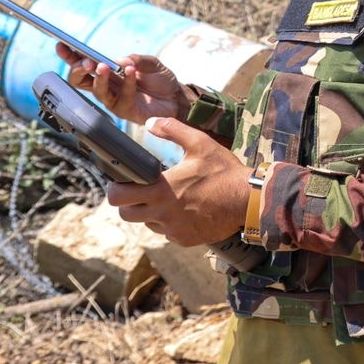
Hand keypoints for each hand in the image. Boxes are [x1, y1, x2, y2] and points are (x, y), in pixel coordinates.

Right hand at [55, 44, 187, 124]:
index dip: (70, 56)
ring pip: (97, 91)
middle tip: (86, 62)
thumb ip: (136, 59)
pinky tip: (132, 71)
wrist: (177, 97)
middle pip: (79, 80)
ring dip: (100, 77)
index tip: (61, 45)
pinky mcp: (125, 110)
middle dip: (78, 69)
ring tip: (105, 65)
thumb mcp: (150, 63)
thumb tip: (119, 60)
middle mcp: (107, 86)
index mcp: (108, 72)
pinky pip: (121, 96)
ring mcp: (114, 100)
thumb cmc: (160, 80)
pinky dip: (126, 82)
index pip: (83, 65)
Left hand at [105, 117, 249, 246]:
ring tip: (169, 198)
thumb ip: (172, 130)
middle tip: (141, 191)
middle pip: (126, 215)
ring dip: (152, 213)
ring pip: (148, 224)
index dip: (115, 189)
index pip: (119, 197)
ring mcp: (173, 229)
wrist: (248, 200)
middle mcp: (163, 213)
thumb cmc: (224, 170)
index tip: (121, 182)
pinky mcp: (184, 239)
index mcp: (162, 189)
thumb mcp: (200, 143)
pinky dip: (171, 223)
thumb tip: (150, 123)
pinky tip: (186, 210)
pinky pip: (168, 233)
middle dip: (129, 203)